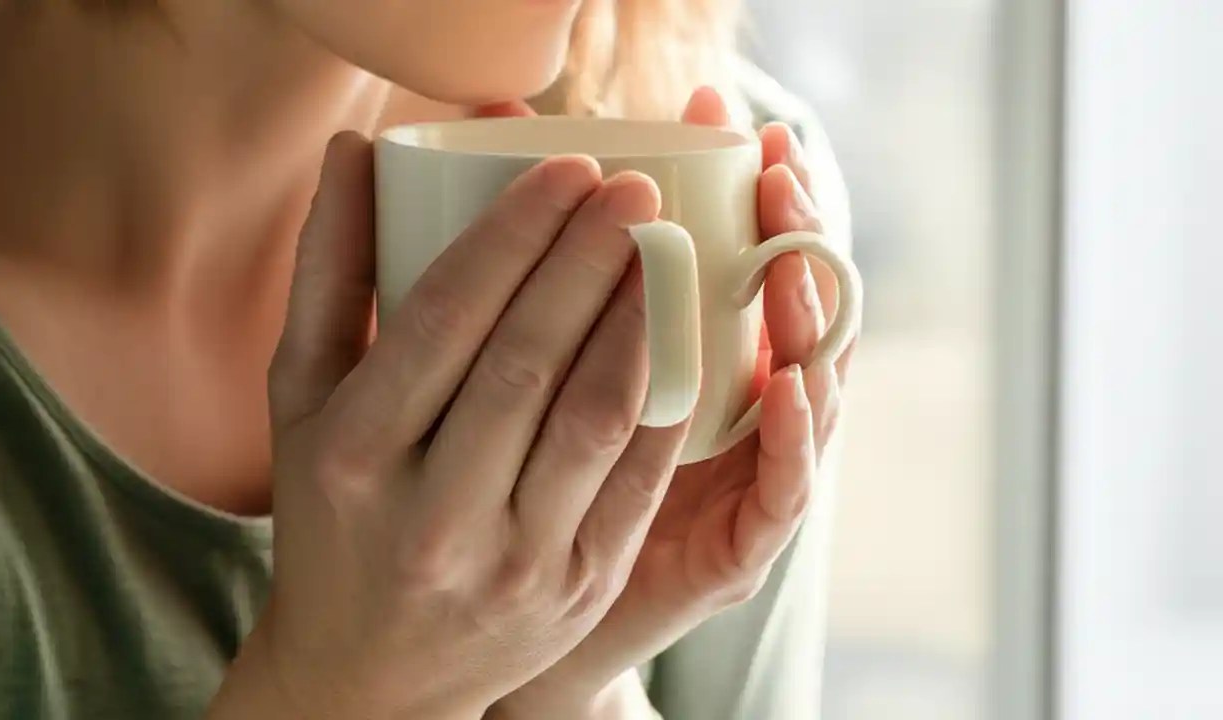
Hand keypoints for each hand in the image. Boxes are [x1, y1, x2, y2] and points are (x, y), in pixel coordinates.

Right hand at [208, 133, 692, 718]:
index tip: (568, 167)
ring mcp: (513, 561)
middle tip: (632, 187)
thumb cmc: (331, 512)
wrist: (371, 670)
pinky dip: (666, 399)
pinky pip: (639, 478)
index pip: (445, 322)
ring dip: (640, 320)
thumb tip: (353, 151)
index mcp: (351, 455)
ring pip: (596, 419)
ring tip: (667, 245)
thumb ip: (327, 273)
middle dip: (589, 261)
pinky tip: (684, 336)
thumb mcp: (301, 398)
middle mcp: (431, 516)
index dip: (514, 236)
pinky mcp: (579, 587)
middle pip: (528, 364)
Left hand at [483, 89, 855, 718]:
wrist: (512, 615)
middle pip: (796, 313)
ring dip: (806, 318)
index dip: (752, 192)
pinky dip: (794, 437)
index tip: (732, 122)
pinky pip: (785, 492)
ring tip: (791, 253)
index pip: (750, 263)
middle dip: (792, 231)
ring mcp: (747, 483)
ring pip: (810, 391)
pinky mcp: (740, 550)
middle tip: (778, 164)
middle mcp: (735, 418)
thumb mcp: (540, 368)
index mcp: (696, 365)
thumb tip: (506, 141)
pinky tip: (783, 380)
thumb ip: (545, 272)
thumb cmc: (516, 478)